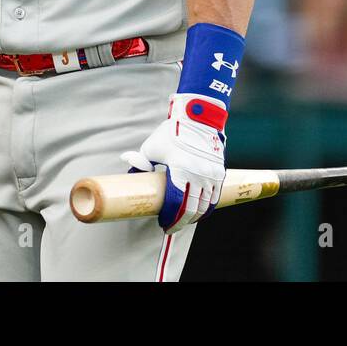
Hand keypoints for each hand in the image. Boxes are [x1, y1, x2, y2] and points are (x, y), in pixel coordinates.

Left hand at [120, 93, 226, 232]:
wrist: (199, 117)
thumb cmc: (173, 131)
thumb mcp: (152, 145)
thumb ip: (140, 160)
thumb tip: (128, 168)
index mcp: (180, 169)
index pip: (176, 203)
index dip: (170, 218)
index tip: (163, 224)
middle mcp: (197, 175)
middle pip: (191, 209)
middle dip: (181, 222)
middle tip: (172, 228)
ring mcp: (210, 174)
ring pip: (204, 205)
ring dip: (194, 217)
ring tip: (184, 221)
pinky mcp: (219, 172)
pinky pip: (214, 197)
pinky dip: (207, 208)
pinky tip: (200, 212)